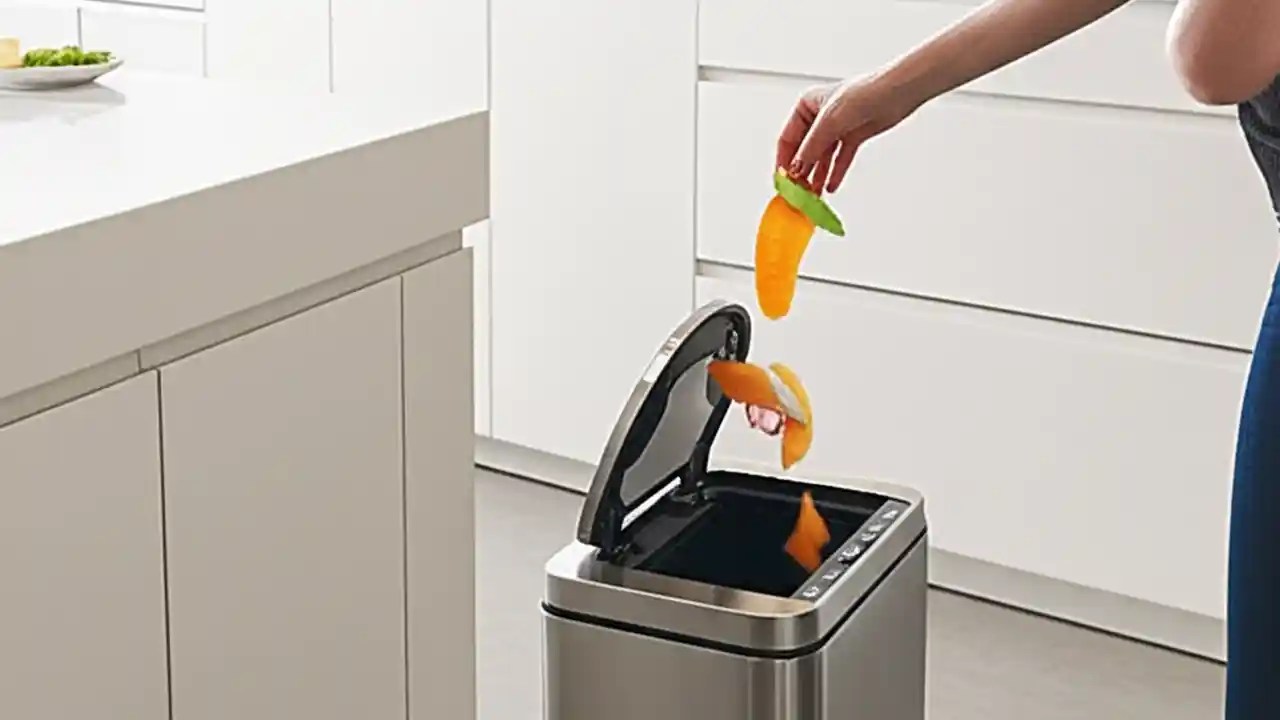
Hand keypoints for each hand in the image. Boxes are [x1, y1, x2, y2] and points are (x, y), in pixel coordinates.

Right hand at [776, 75, 919, 194]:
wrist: (898, 93)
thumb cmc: (865, 93)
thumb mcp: (829, 122)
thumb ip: (811, 148)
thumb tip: (796, 167)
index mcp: (807, 106)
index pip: (788, 138)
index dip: (784, 160)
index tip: (783, 180)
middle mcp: (820, 117)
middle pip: (804, 150)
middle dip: (801, 171)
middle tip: (798, 190)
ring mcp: (837, 127)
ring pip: (822, 157)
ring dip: (817, 175)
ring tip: (814, 193)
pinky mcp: (853, 136)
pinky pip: (840, 159)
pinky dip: (835, 172)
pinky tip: (831, 185)